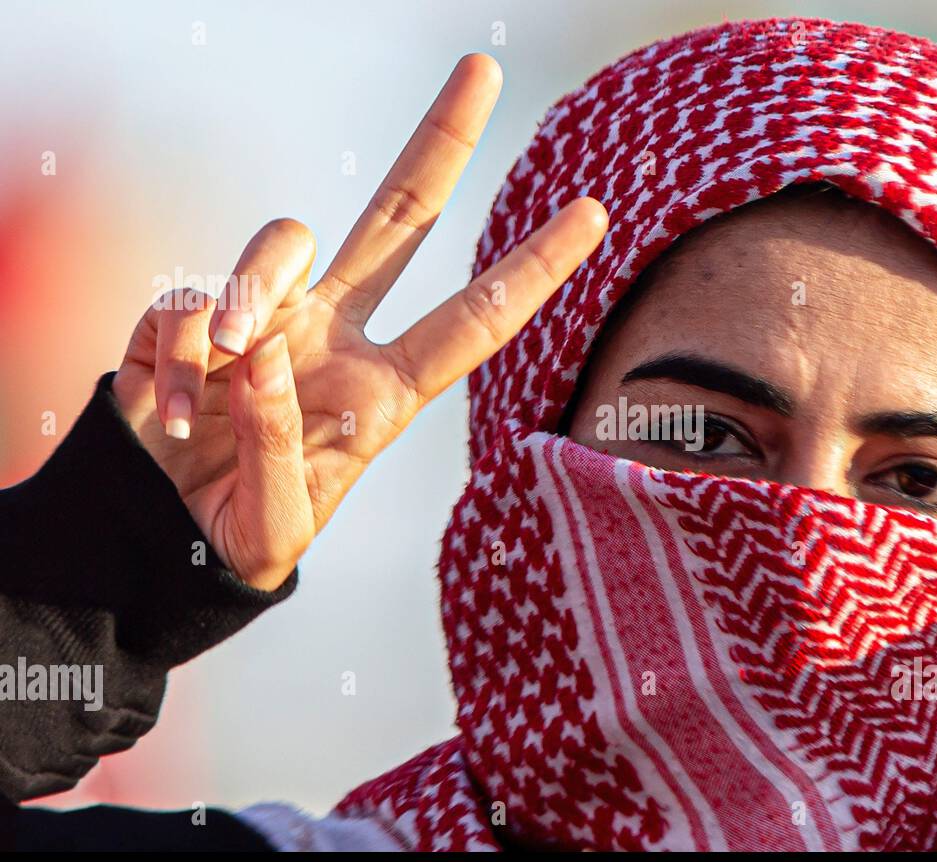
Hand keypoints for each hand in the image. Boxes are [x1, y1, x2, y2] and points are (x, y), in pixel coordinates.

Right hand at [111, 53, 607, 589]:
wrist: (161, 538)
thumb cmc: (240, 532)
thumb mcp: (277, 524)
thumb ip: (278, 443)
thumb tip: (266, 350)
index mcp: (383, 390)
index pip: (474, 319)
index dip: (532, 267)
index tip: (594, 213)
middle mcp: (334, 335)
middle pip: (397, 217)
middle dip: (440, 143)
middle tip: (484, 67)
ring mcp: (267, 318)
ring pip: (284, 242)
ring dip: (250, 296)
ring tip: (222, 371)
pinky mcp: (192, 315)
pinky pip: (189, 300)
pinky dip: (174, 358)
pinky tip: (167, 416)